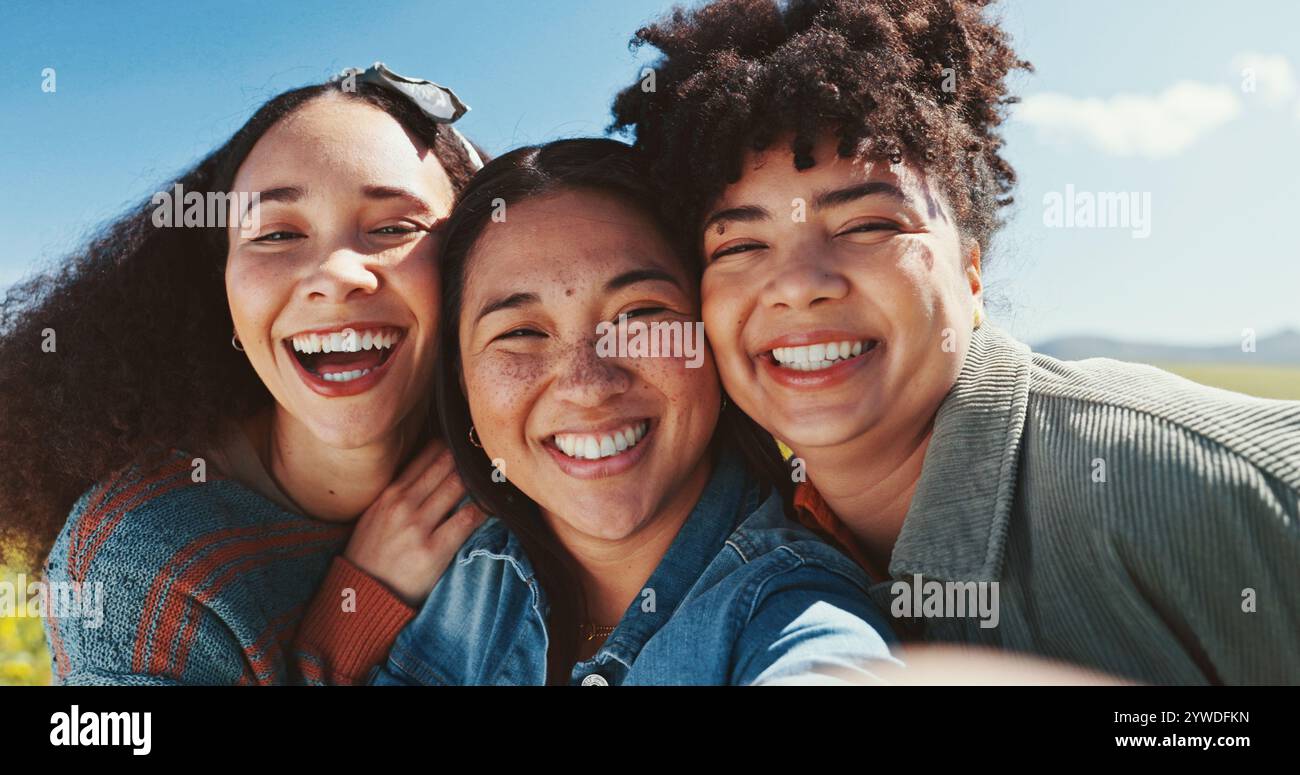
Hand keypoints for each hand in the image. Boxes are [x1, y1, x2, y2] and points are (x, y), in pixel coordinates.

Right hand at [343, 440, 485, 605]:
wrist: (361, 596)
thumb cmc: (372, 554)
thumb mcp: (376, 514)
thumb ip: (401, 492)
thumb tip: (434, 469)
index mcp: (390, 492)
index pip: (429, 453)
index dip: (453, 446)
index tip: (470, 448)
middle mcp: (403, 503)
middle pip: (447, 464)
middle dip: (470, 459)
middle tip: (489, 460)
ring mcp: (417, 526)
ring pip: (459, 485)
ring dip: (480, 481)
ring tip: (495, 480)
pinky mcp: (433, 550)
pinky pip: (468, 519)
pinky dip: (484, 509)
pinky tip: (495, 508)